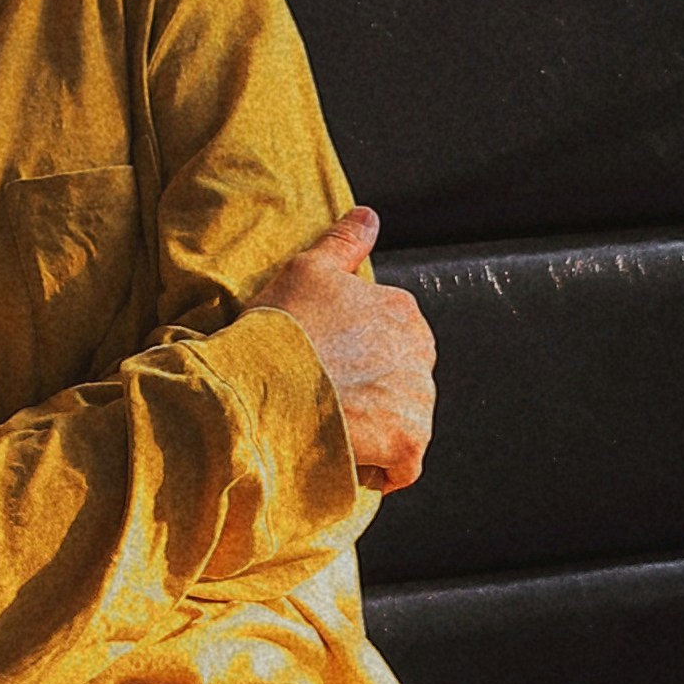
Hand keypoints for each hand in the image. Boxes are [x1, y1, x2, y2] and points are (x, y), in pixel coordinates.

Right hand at [255, 202, 435, 493]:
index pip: (392, 341)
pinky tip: (345, 457)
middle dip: (369, 394)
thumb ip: (344, 242)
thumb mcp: (307, 270)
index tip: (323, 367)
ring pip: (403, 423)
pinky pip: (403, 465)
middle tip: (323, 401)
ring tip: (328, 428)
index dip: (354, 358)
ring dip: (373, 430)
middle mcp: (422, 352)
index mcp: (403, 310)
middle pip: (402, 383)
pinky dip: (378, 467)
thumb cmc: (278, 328)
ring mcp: (419, 399)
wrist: (261, 387)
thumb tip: (370, 216)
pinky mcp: (410, 442)